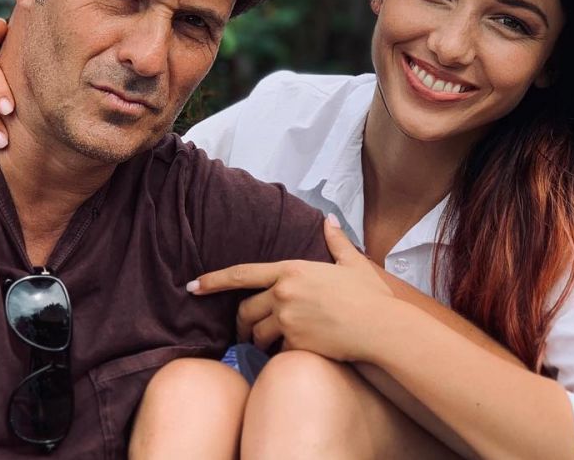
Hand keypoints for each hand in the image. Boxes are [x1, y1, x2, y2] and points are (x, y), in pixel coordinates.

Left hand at [188, 215, 394, 361]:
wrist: (380, 327)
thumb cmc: (369, 297)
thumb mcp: (352, 264)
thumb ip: (336, 242)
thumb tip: (328, 220)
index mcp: (292, 269)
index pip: (242, 274)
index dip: (213, 280)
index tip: (193, 286)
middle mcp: (284, 292)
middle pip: (245, 310)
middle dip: (240, 324)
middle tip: (243, 334)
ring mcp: (287, 318)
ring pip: (257, 334)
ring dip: (259, 342)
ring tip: (269, 346)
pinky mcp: (294, 342)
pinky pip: (275, 351)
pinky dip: (279, 354)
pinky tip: (292, 354)